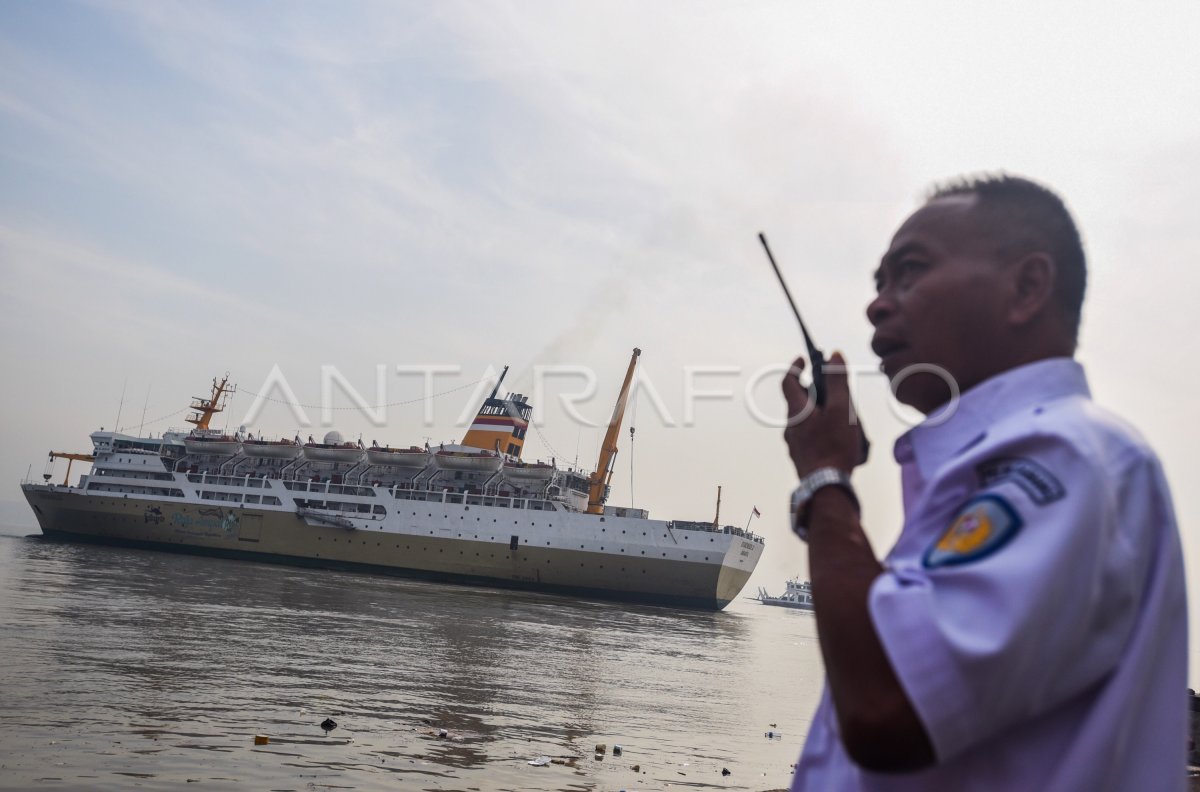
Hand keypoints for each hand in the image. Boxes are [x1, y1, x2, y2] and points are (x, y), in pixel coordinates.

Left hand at [780, 351, 868, 478]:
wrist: (826, 486)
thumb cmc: (833, 446)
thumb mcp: (840, 408)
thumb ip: (837, 381)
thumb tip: (834, 357)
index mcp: (796, 411)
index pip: (788, 381)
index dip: (795, 367)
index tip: (804, 360)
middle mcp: (791, 426)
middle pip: (799, 401)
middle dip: (814, 392)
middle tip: (832, 389)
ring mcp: (795, 443)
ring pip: (805, 420)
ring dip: (820, 413)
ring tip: (842, 416)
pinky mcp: (802, 457)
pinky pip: (810, 436)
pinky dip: (821, 430)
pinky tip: (839, 438)